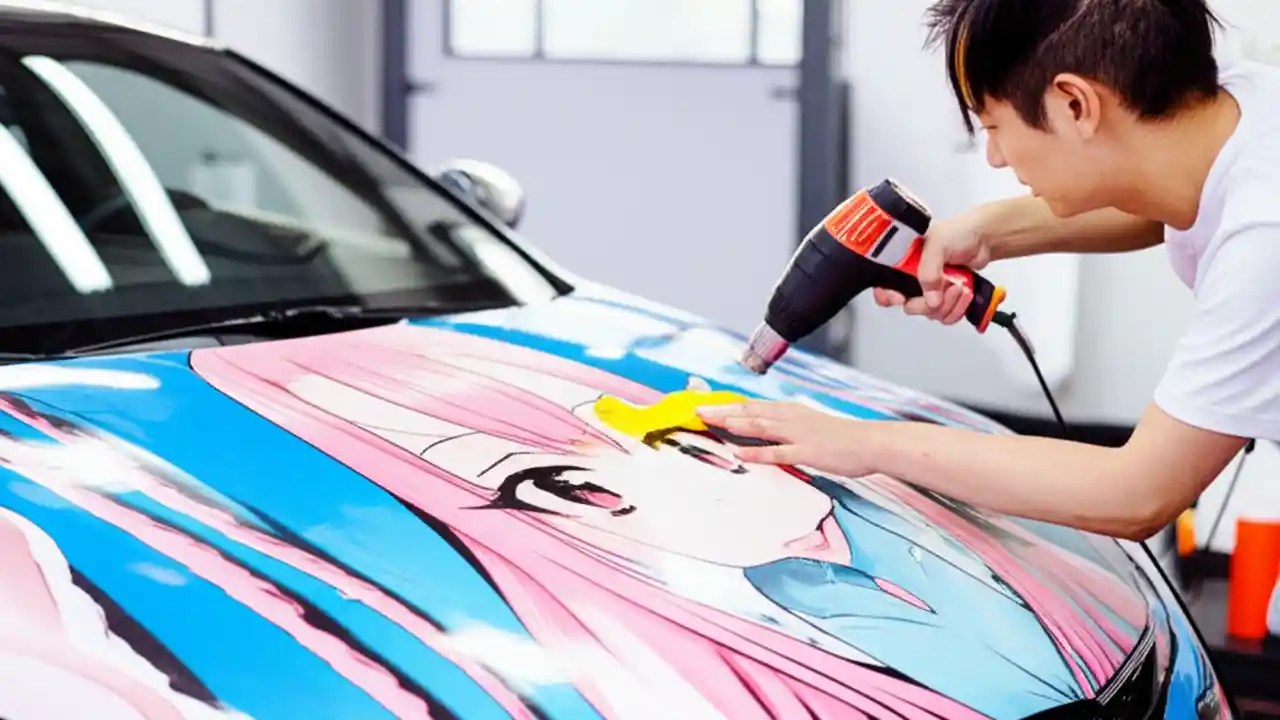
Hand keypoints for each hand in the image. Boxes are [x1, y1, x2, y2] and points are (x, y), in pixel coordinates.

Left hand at [697, 400, 875, 477]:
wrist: (870, 442)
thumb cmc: (841, 438)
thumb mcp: (809, 426)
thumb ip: (786, 428)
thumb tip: (765, 431)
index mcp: (790, 411)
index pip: (753, 405)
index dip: (727, 404)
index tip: (706, 403)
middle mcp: (791, 417)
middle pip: (750, 411)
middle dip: (722, 409)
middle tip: (697, 409)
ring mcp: (798, 434)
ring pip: (759, 426)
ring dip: (733, 423)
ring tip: (710, 421)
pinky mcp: (807, 452)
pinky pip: (778, 452)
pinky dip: (757, 452)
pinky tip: (740, 453)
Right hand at [873, 209, 992, 324]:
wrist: (984, 239)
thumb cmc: (959, 232)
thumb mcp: (938, 245)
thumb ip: (929, 271)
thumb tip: (930, 299)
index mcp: (902, 261)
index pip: (882, 285)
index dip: (887, 295)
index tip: (901, 297)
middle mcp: (913, 276)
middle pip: (909, 305)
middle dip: (928, 303)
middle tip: (941, 287)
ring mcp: (929, 289)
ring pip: (929, 313)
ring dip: (948, 304)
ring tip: (957, 285)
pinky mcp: (945, 297)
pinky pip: (945, 315)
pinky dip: (957, 308)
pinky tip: (963, 292)